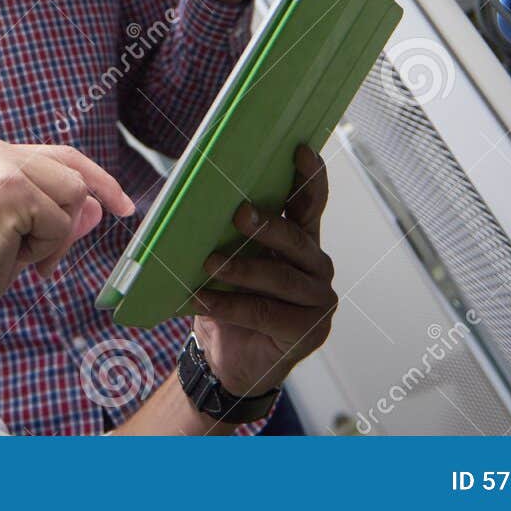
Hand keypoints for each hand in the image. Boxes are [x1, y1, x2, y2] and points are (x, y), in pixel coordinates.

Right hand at [0, 138, 134, 331]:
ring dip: (54, 238)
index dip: (99, 181)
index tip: (123, 206)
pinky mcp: (8, 189)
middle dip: (68, 225)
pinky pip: (59, 221)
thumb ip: (58, 215)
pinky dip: (44, 249)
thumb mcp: (21, 237)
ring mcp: (1, 166)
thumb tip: (98, 204)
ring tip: (15, 255)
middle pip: (75, 176)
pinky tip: (9, 256)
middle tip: (38, 261)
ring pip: (73, 196)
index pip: (64, 157)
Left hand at [190, 146, 335, 396]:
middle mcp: (316, 266)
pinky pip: (266, 313)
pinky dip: (230, 306)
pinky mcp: (308, 331)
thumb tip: (192, 199)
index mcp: (300, 240)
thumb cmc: (229, 301)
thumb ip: (224, 234)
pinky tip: (201, 300)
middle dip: (267, 225)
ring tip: (209, 264)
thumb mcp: (226, 261)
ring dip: (242, 270)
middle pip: (296, 239)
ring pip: (281, 279)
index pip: (309, 204)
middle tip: (238, 214)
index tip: (300, 150)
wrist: (229, 360)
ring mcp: (318, 300)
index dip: (309, 177)